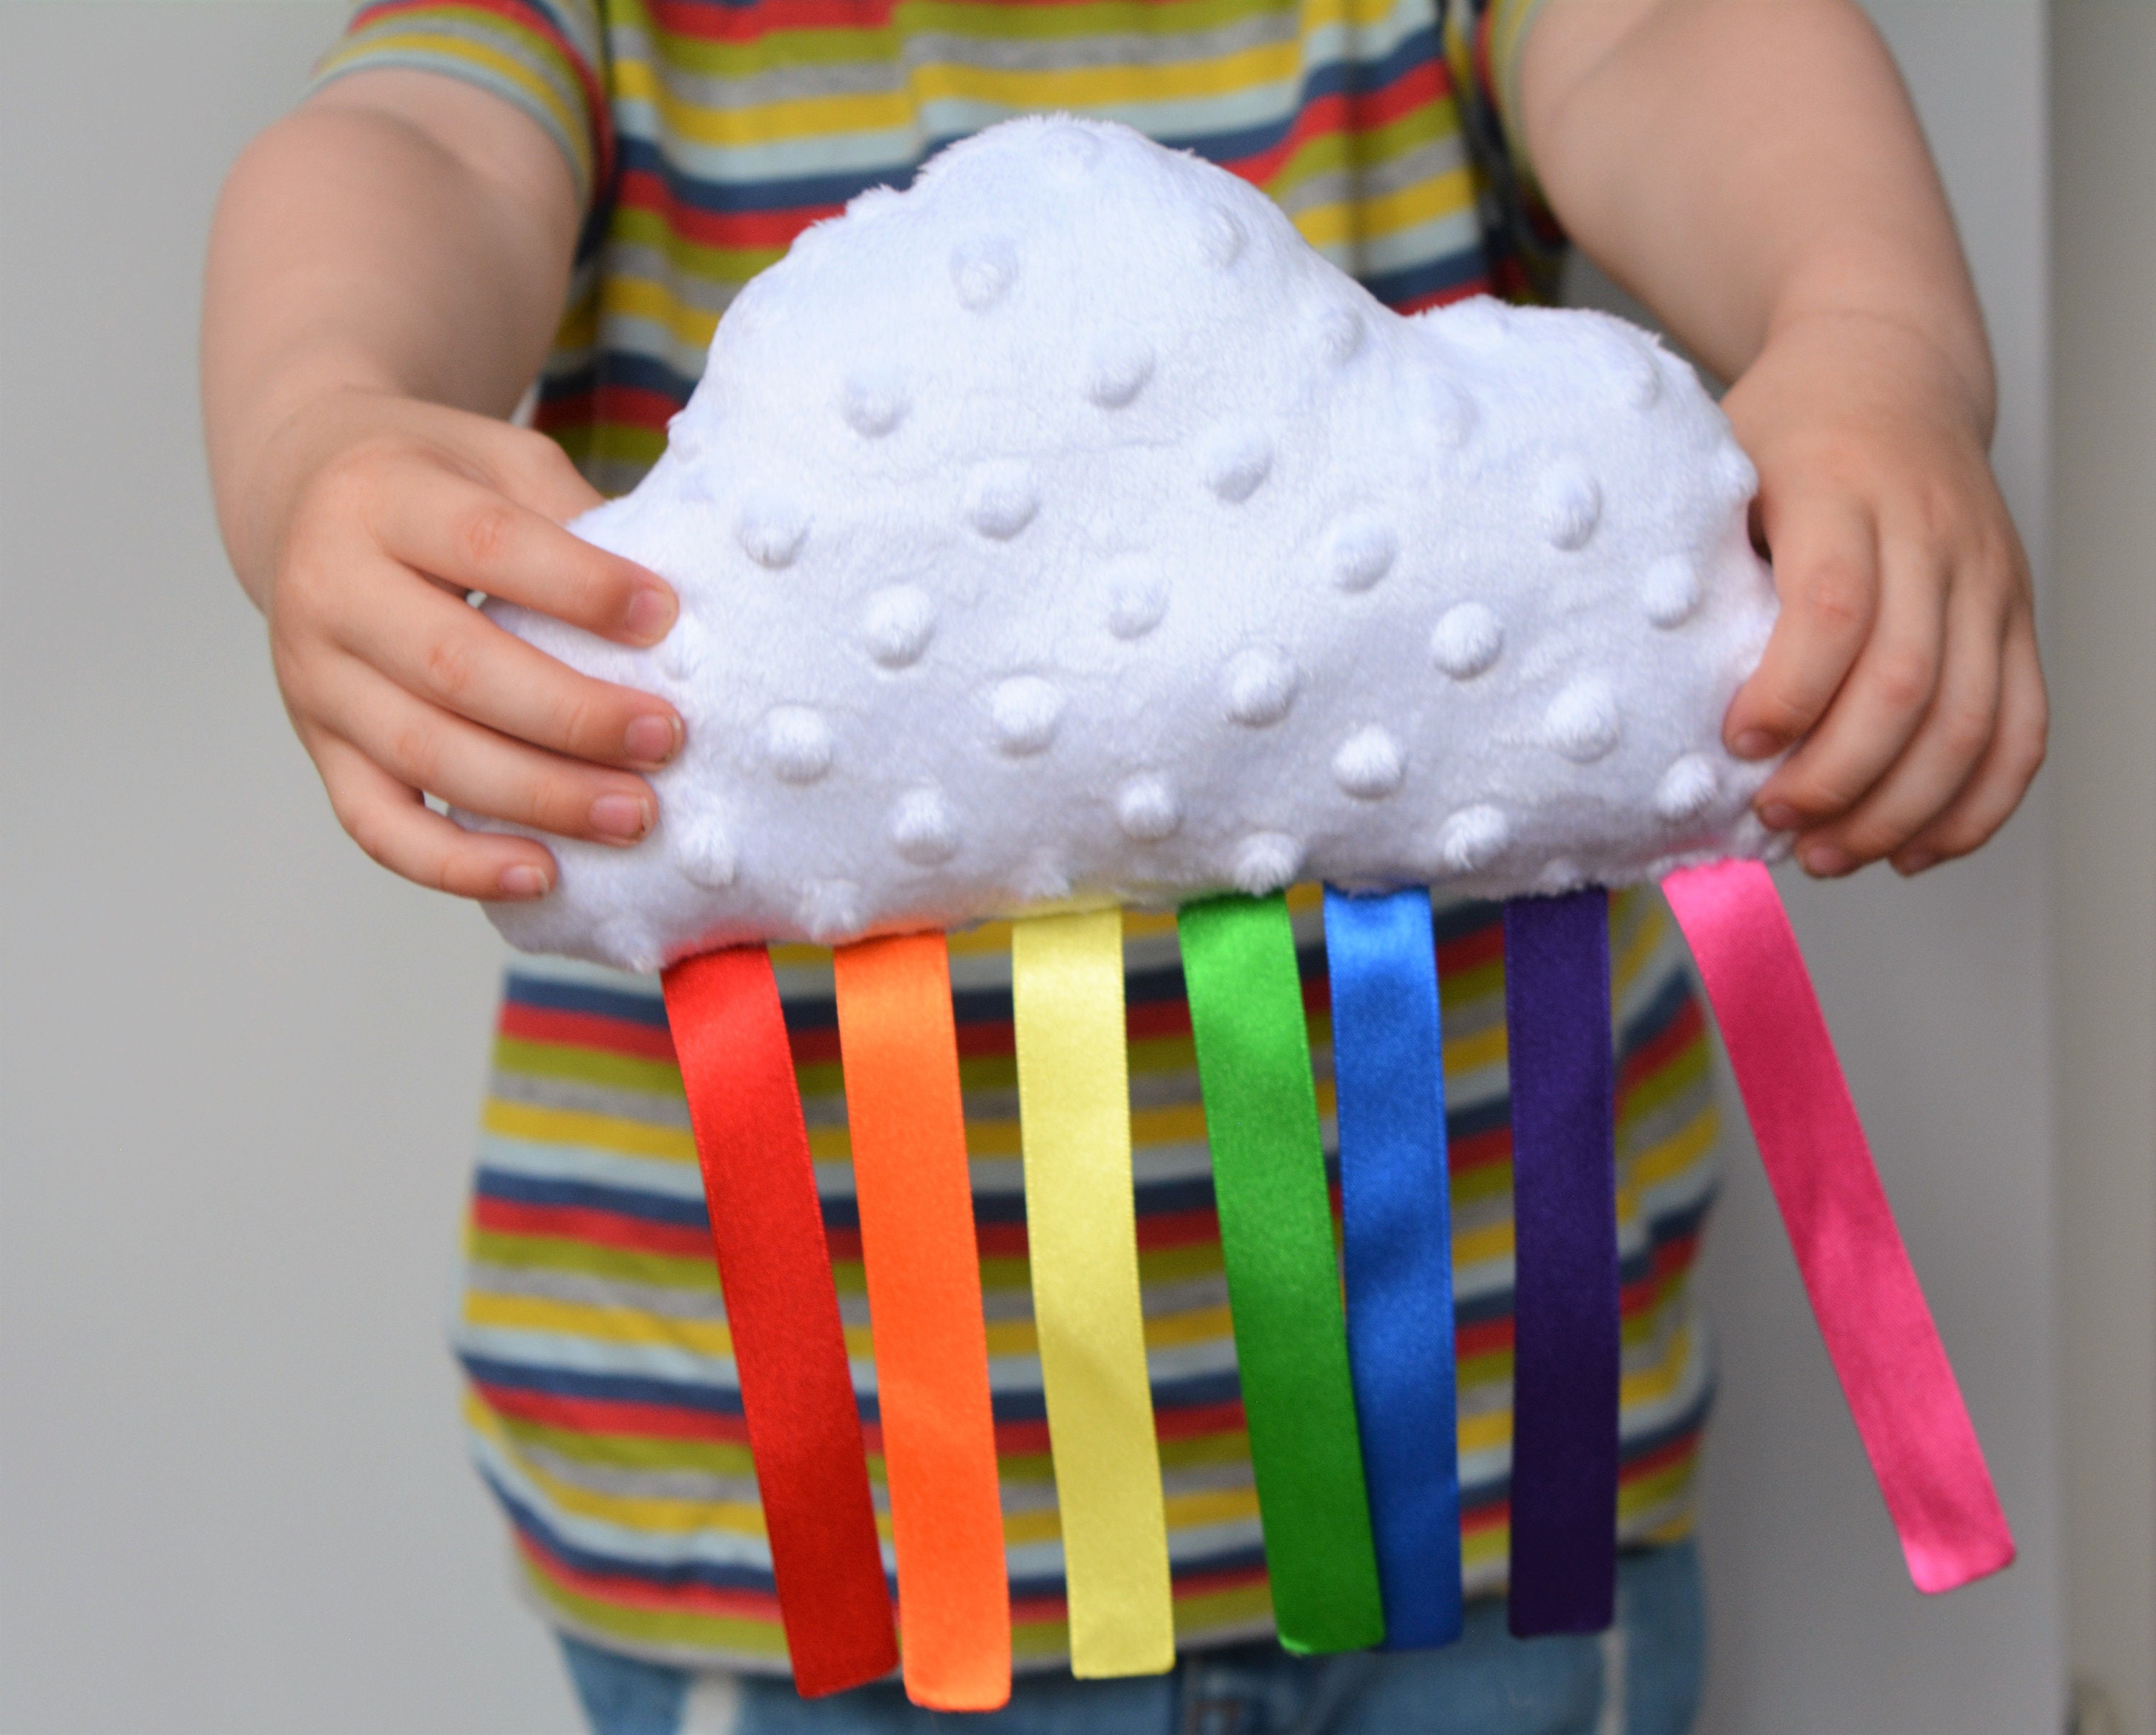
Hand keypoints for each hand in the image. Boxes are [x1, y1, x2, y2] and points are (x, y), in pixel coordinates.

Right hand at [254, 389, 683, 901]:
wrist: (305, 499)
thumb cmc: (442, 486)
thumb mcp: (502, 464)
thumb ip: (575, 521)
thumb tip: (685, 608)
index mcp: (381, 497)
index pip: (484, 543)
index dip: (580, 587)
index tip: (666, 618)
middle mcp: (331, 591)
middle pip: (455, 668)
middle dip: (573, 716)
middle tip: (667, 740)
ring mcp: (314, 682)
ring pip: (424, 756)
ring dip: (540, 798)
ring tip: (635, 815)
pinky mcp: (320, 750)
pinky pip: (379, 827)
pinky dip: (459, 865)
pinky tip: (543, 876)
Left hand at [1719, 312, 2046, 876]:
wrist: (1891, 367)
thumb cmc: (1781, 431)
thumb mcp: (1720, 461)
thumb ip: (1691, 557)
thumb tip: (1624, 687)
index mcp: (1845, 486)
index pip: (1833, 606)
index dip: (1788, 691)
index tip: (1735, 741)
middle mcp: (1934, 532)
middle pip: (1908, 683)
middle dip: (1838, 774)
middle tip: (1773, 819)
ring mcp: (1989, 577)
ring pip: (1972, 721)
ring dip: (1899, 808)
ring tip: (1826, 854)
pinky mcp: (2019, 615)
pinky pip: (2022, 726)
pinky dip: (1974, 805)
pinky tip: (1910, 850)